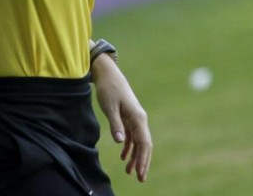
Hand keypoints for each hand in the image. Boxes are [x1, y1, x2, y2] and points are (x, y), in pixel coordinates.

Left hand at [91, 55, 151, 182]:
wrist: (108, 74)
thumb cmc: (109, 89)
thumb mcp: (110, 107)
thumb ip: (115, 125)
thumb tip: (120, 142)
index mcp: (138, 117)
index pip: (144, 142)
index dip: (143, 159)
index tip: (140, 173)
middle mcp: (139, 118)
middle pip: (145, 144)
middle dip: (143, 162)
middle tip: (140, 179)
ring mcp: (135, 117)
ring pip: (138, 141)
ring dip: (135, 156)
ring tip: (130, 172)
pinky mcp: (128, 116)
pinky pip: (132, 135)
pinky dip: (129, 147)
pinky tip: (124, 157)